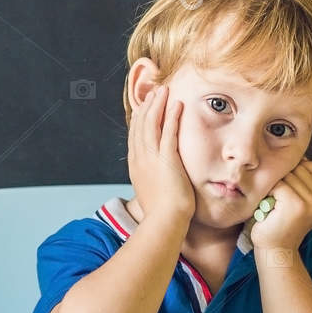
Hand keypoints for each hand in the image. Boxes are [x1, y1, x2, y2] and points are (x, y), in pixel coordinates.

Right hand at [127, 84, 195, 226]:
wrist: (163, 222)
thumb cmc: (161, 213)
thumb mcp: (150, 191)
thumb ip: (151, 179)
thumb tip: (155, 177)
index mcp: (135, 166)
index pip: (135, 136)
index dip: (139, 118)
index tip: (145, 106)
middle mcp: (139, 158)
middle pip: (140, 125)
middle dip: (147, 106)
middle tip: (154, 92)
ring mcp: (151, 158)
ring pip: (152, 124)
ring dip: (158, 105)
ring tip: (164, 91)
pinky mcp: (166, 159)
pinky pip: (168, 132)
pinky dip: (172, 116)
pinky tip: (176, 103)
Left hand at [249, 158, 311, 259]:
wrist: (275, 252)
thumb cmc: (278, 225)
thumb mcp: (297, 203)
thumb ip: (301, 183)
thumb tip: (294, 158)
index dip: (298, 170)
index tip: (286, 186)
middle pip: (299, 168)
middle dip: (283, 177)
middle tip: (276, 197)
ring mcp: (310, 202)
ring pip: (288, 175)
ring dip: (275, 185)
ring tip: (272, 202)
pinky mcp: (296, 204)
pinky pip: (279, 185)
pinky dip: (269, 193)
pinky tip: (268, 206)